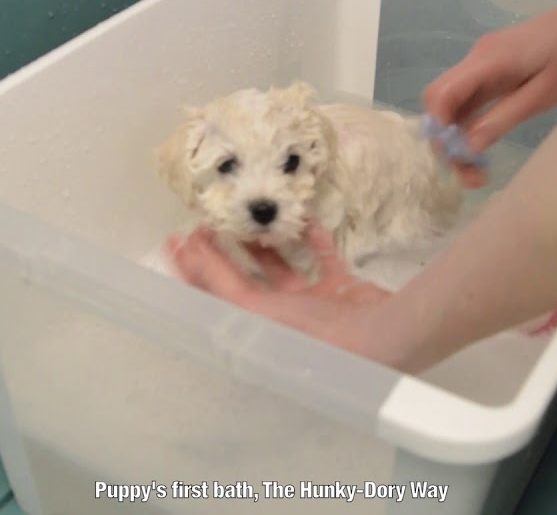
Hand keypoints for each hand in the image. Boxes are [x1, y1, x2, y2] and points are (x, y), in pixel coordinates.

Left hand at [166, 223, 406, 368]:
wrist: (380, 338)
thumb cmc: (314, 334)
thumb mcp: (257, 311)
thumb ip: (222, 284)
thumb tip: (191, 255)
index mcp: (260, 330)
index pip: (215, 297)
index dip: (194, 270)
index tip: (176, 241)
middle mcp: (283, 320)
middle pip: (244, 281)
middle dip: (223, 253)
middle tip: (206, 222)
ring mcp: (314, 306)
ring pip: (281, 269)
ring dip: (264, 246)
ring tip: (248, 218)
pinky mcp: (342, 291)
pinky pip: (324, 260)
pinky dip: (315, 241)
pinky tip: (307, 220)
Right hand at [424, 1, 556, 176]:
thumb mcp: (545, 94)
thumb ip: (503, 118)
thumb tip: (467, 147)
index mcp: (487, 61)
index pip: (441, 95)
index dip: (440, 129)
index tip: (458, 158)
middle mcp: (476, 59)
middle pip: (439, 101)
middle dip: (446, 139)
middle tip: (470, 172)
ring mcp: (482, 62)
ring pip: (452, 102)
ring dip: (457, 135)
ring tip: (478, 168)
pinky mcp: (492, 68)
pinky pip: (469, 98)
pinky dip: (469, 123)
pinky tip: (485, 142)